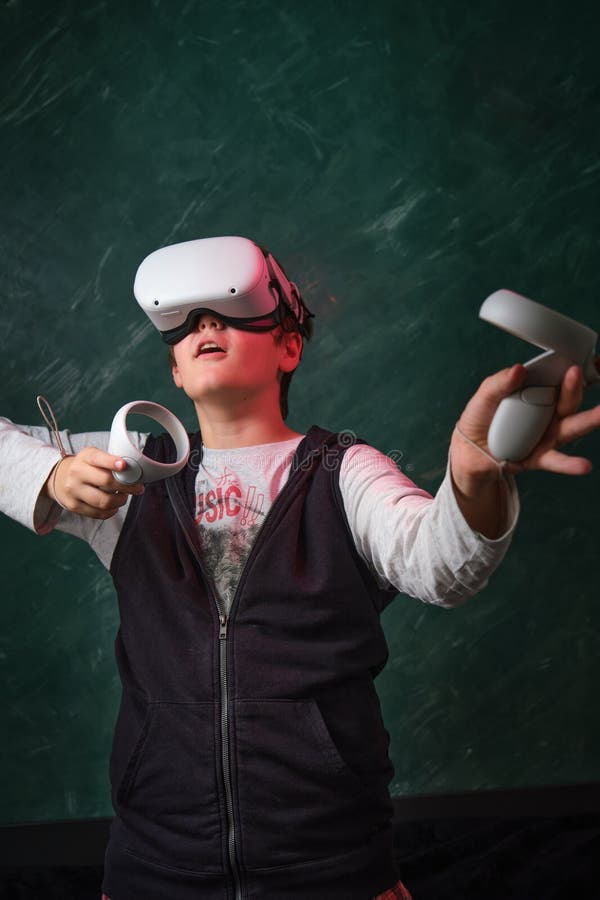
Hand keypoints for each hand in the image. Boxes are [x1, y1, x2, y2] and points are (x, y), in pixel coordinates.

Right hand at [45, 447, 143, 518]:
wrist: (60, 478)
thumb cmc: (86, 466)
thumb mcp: (95, 456)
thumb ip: (111, 461)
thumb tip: (135, 472)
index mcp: (85, 457)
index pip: (98, 458)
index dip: (112, 462)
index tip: (124, 465)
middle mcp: (77, 473)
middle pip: (106, 481)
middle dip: (127, 486)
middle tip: (137, 488)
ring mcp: (74, 490)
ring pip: (104, 501)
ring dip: (120, 501)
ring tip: (124, 497)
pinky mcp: (74, 505)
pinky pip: (98, 513)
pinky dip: (111, 511)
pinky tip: (114, 505)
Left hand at [452, 361, 599, 490]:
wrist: (469, 450)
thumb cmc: (481, 418)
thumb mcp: (484, 396)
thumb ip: (499, 382)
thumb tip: (518, 369)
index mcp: (539, 394)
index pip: (562, 378)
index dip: (580, 368)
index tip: (595, 361)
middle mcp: (550, 414)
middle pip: (568, 400)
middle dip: (575, 387)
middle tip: (576, 373)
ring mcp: (548, 436)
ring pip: (571, 427)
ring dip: (589, 420)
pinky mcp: (540, 457)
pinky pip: (557, 460)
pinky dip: (570, 464)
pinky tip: (583, 465)